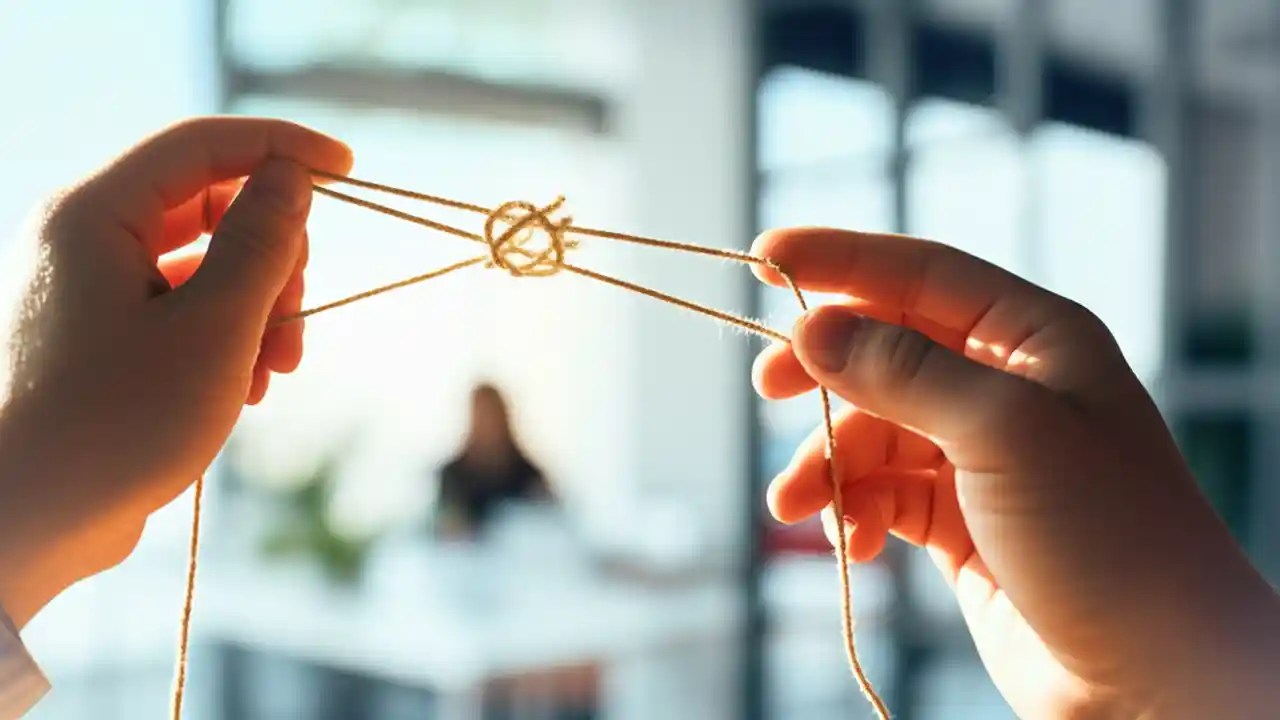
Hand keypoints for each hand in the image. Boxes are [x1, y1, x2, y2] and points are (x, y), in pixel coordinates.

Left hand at [0, 117, 351, 626]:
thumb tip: (290, 177)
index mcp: (94, 215)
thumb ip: (260, 242)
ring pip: (205, 263)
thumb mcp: (212, 329)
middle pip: (211, 206)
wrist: (25, 523)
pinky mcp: (103, 336)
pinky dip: (229, 336)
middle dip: (274, 257)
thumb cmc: (113, 424)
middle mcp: (84, 239)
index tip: (348, 170)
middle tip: (299, 319)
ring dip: (259, 306)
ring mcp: (91, 289)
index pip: (204, 143)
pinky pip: (185, 307)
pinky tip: (248, 387)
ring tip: (276, 370)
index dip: (282, 147)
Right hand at [752, 228, 1279, 717]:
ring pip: (872, 431)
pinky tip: (855, 542)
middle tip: (769, 386)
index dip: (840, 261)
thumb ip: (903, 372)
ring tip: (793, 504)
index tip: (762, 259)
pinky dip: (855, 511)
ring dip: (826, 463)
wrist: (1153, 675)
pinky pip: (881, 493)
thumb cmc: (1108, 534)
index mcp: (1034, 338)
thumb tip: (812, 329)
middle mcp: (1004, 387)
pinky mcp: (957, 521)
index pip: (920, 273)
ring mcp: (979, 457)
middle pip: (885, 350)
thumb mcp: (1005, 432)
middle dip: (823, 369)